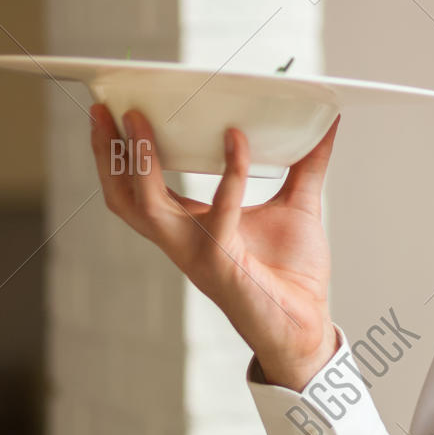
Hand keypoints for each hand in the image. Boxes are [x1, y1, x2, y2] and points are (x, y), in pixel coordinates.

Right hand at [89, 104, 340, 390]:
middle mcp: (183, 241)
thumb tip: (329, 122)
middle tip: (104, 110)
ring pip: (147, 207)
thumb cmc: (293, 272)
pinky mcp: (221, 264)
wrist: (307, 324)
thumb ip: (308, 164)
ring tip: (139, 122)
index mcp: (190, 227)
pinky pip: (218, 214)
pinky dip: (228, 174)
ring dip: (139, 163)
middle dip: (106, 156)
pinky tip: (236, 140)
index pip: (138, 190)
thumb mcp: (299, 204)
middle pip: (123, 198)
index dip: (118, 156)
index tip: (111, 113)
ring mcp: (197, 254)